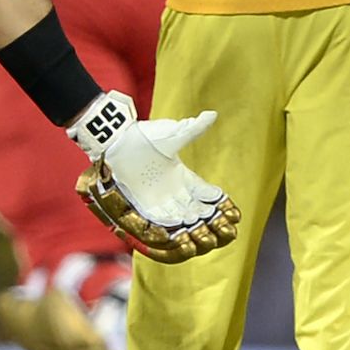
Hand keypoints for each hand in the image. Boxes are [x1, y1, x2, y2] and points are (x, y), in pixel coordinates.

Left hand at [67, 93, 239, 261]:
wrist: (115, 142)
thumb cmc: (143, 137)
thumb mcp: (171, 135)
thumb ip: (192, 130)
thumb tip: (212, 114)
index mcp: (184, 177)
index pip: (207, 194)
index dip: (220, 205)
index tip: (234, 214)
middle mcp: (174, 193)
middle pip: (197, 212)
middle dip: (212, 222)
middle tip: (226, 230)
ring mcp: (159, 201)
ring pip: (182, 221)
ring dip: (194, 229)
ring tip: (206, 235)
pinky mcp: (143, 207)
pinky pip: (160, 223)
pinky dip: (172, 230)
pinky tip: (183, 235)